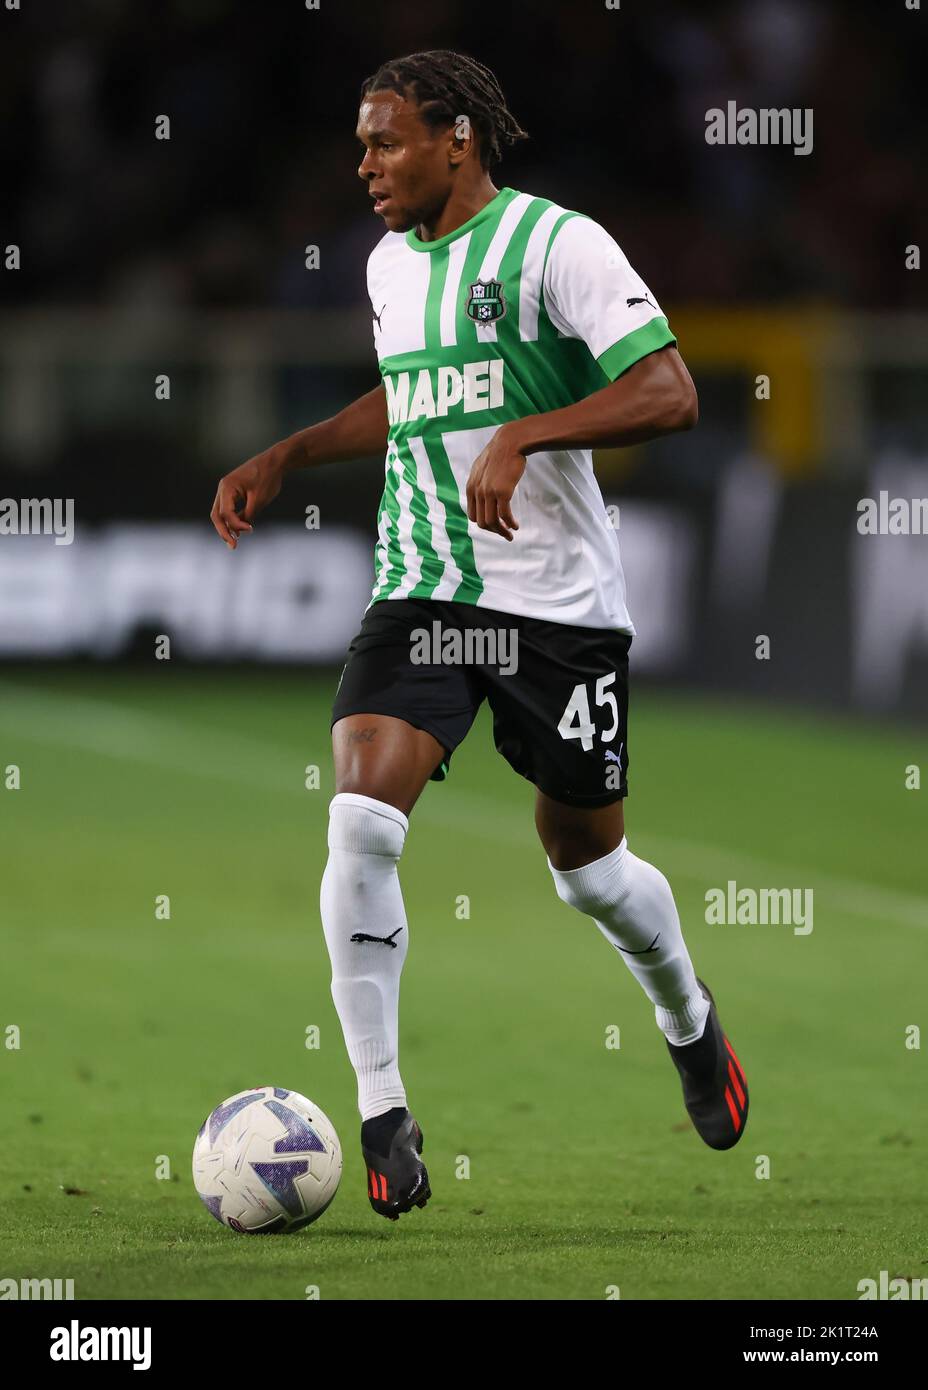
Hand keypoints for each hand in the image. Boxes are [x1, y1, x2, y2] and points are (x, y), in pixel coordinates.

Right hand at [210, 447, 285, 548]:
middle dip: (224, 531)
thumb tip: (239, 530)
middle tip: (233, 547)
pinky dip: (233, 520)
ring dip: (227, 527)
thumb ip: (248, 515)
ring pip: (221, 513)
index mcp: (227, 487)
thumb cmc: (268, 478)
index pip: (226, 513)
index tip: (251, 530)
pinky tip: (239, 530)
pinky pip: (228, 509)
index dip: (236, 525)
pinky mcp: (233, 492)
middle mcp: (223, 488)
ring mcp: (227, 490)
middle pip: (217, 515)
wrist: (275, 462)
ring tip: (235, 542)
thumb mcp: (259, 500)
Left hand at [465, 423, 524, 541]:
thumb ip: (478, 483)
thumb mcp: (481, 468)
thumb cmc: (499, 454)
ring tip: (510, 534)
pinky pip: (504, 515)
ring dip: (502, 531)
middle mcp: (477, 491)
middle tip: (504, 534)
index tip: (494, 526)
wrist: (510, 442)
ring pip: (492, 521)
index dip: (483, 524)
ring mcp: (489, 492)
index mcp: (471, 487)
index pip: (472, 515)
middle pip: (482, 522)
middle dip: (493, 531)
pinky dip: (509, 523)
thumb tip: (482, 496)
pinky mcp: (502, 492)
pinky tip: (515, 525)